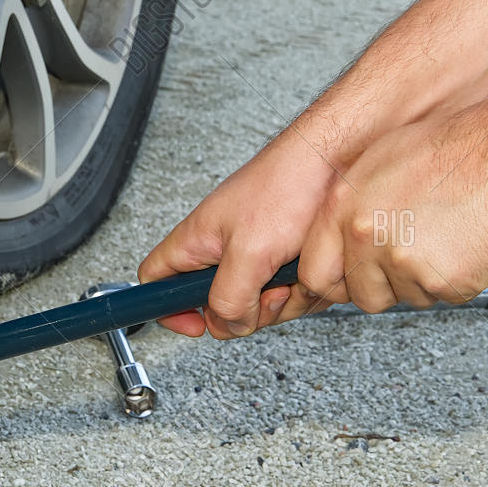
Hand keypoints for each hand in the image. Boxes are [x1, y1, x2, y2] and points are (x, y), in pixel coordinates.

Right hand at [139, 136, 340, 338]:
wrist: (333, 162)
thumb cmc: (287, 185)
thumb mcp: (250, 251)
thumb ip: (229, 297)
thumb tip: (228, 324)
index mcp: (195, 242)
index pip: (155, 282)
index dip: (166, 308)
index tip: (194, 324)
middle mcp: (218, 250)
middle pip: (215, 306)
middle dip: (245, 311)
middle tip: (265, 293)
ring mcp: (252, 256)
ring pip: (255, 305)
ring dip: (281, 300)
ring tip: (291, 272)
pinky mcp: (280, 259)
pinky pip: (285, 294)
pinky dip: (300, 290)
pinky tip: (308, 269)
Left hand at [279, 111, 487, 321]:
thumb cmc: (455, 148)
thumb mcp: (380, 162)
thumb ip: (351, 207)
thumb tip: (337, 238)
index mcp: (344, 208)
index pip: (314, 273)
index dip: (335, 281)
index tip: (348, 280)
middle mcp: (368, 238)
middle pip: (360, 296)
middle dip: (381, 287)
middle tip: (407, 259)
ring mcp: (405, 264)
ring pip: (404, 298)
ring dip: (421, 280)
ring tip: (442, 237)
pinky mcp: (445, 283)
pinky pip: (441, 297)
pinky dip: (453, 279)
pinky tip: (463, 244)